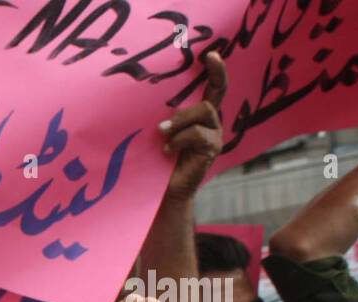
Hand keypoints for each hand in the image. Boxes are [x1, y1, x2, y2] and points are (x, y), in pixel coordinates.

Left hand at [161, 52, 225, 201]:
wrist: (164, 191)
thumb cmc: (157, 160)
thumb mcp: (158, 133)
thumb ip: (161, 116)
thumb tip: (140, 94)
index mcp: (199, 115)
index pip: (214, 88)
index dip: (217, 70)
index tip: (211, 53)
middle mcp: (211, 122)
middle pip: (217, 93)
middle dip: (216, 74)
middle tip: (208, 58)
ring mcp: (214, 135)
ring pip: (204, 111)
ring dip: (180, 119)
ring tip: (161, 132)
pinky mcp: (212, 149)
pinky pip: (198, 134)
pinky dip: (179, 139)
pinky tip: (166, 150)